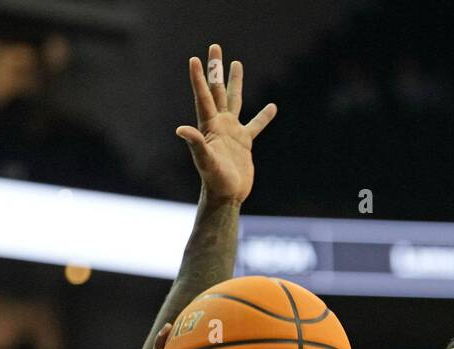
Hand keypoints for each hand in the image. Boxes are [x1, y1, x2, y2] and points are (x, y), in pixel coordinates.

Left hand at [177, 43, 276, 205]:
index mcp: (209, 126)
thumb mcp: (205, 161)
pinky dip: (264, 116)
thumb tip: (181, 129)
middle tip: (215, 47)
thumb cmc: (214, 180)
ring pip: (235, 100)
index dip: (198, 78)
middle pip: (217, 90)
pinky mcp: (244, 142)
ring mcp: (232, 132)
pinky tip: (272, 107)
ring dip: (236, 82)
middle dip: (216, 69)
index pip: (204, 97)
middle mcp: (219, 124)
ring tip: (237, 63)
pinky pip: (256, 125)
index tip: (194, 59)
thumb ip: (195, 143)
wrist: (226, 195)